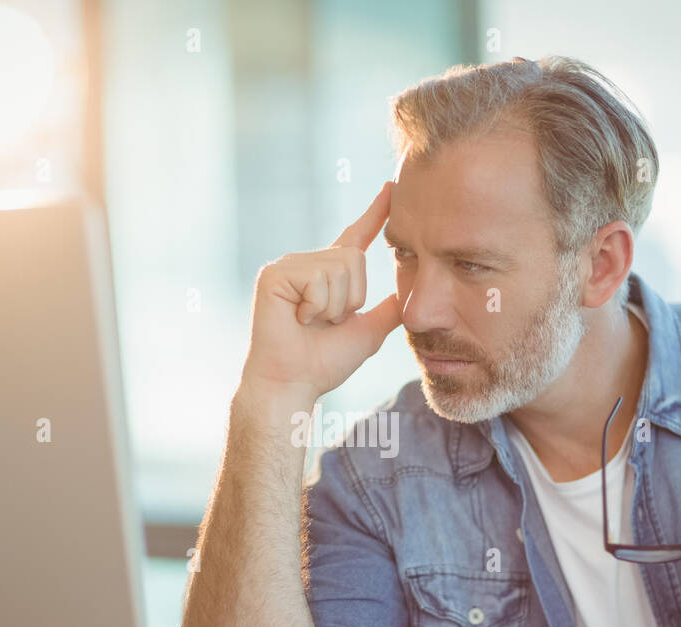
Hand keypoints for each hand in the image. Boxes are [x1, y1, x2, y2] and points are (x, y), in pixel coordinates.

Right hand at [241, 181, 403, 402]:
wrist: (294, 384)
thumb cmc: (323, 363)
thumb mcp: (368, 332)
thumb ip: (387, 310)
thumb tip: (406, 294)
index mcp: (328, 275)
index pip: (356, 237)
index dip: (375, 214)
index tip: (393, 189)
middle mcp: (308, 264)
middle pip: (354, 258)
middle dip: (351, 299)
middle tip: (325, 323)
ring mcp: (289, 266)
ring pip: (339, 267)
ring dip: (333, 306)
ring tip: (310, 322)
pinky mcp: (274, 274)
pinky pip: (318, 277)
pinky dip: (316, 305)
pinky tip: (297, 319)